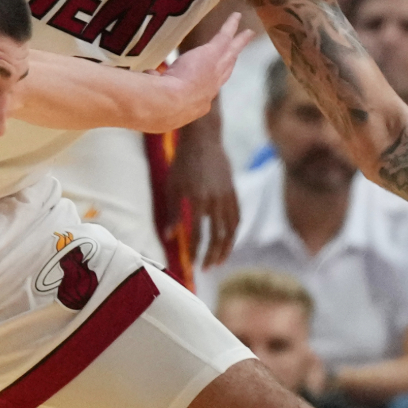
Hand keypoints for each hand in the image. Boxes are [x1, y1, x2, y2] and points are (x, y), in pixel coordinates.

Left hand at [157, 14, 252, 126]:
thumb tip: (150, 74)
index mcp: (196, 102)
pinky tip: (236, 15)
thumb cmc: (157, 104)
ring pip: (231, 53)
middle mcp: (210, 88)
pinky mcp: (213, 53)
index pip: (204, 89)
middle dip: (231, 61)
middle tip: (238, 54)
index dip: (208, 81)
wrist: (168, 104)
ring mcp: (215, 70)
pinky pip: (224, 36)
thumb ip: (156, 82)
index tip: (208, 77)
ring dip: (239, 42)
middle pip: (225, 71)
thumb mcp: (157, 93)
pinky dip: (231, 25)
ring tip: (247, 33)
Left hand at [166, 118, 240, 267]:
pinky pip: (237, 216)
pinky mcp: (234, 191)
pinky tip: (228, 240)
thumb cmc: (183, 163)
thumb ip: (173, 213)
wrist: (204, 140)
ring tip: (219, 260)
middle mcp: (216, 200)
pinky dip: (233, 231)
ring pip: (231, 229)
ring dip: (226, 247)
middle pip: (218, 235)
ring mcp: (228, 196)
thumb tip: (170, 237)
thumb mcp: (173, 186)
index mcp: (199, 199)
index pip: (198, 234)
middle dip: (212, 255)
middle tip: (207, 268)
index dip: (195, 251)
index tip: (192, 263)